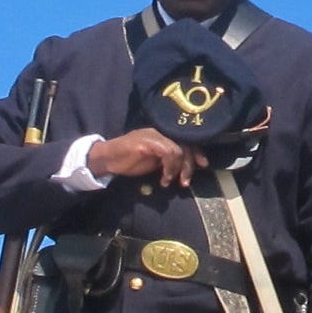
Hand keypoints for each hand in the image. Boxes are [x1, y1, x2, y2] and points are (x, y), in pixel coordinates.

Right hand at [88, 129, 208, 189]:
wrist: (108, 159)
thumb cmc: (130, 160)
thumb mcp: (155, 161)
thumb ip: (170, 160)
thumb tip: (187, 168)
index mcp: (164, 134)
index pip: (187, 139)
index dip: (197, 151)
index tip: (203, 165)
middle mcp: (161, 131)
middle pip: (186, 144)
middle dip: (189, 165)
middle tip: (185, 181)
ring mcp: (154, 134)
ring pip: (178, 149)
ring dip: (178, 169)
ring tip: (170, 181)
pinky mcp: (147, 141)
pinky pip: (167, 152)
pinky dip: (169, 167)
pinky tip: (164, 177)